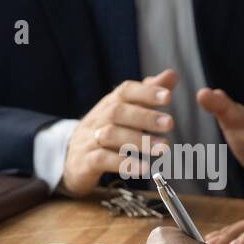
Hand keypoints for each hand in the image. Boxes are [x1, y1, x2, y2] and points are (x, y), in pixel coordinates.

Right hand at [61, 69, 177, 197]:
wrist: (71, 160)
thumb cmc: (106, 132)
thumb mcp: (126, 112)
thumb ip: (148, 95)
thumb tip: (172, 74)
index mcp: (110, 104)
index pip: (125, 91)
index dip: (146, 92)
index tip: (168, 96)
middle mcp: (98, 119)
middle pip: (117, 112)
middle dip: (145, 117)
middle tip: (170, 123)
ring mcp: (89, 140)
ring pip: (111, 135)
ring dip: (139, 140)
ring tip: (163, 149)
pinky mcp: (85, 162)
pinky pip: (102, 160)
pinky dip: (124, 164)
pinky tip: (143, 169)